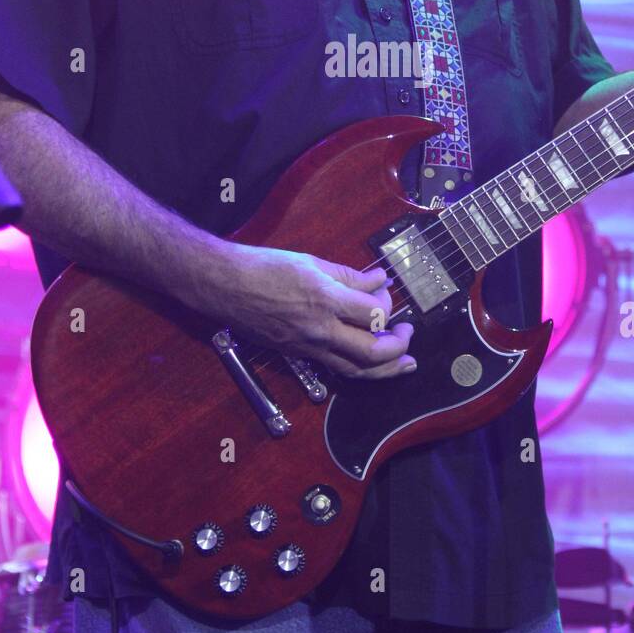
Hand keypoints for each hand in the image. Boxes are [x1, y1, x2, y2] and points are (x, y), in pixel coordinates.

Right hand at [202, 242, 415, 379]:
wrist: (225, 286)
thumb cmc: (265, 267)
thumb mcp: (312, 262)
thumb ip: (350, 275)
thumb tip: (379, 280)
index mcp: (326, 300)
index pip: (375, 313)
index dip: (390, 305)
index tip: (387, 294)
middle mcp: (320, 330)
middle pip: (373, 353)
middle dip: (399, 348)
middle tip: (408, 335)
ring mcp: (308, 347)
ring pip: (357, 370)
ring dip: (387, 370)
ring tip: (405, 364)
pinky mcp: (298, 355)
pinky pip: (336, 368)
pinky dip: (359, 368)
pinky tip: (369, 364)